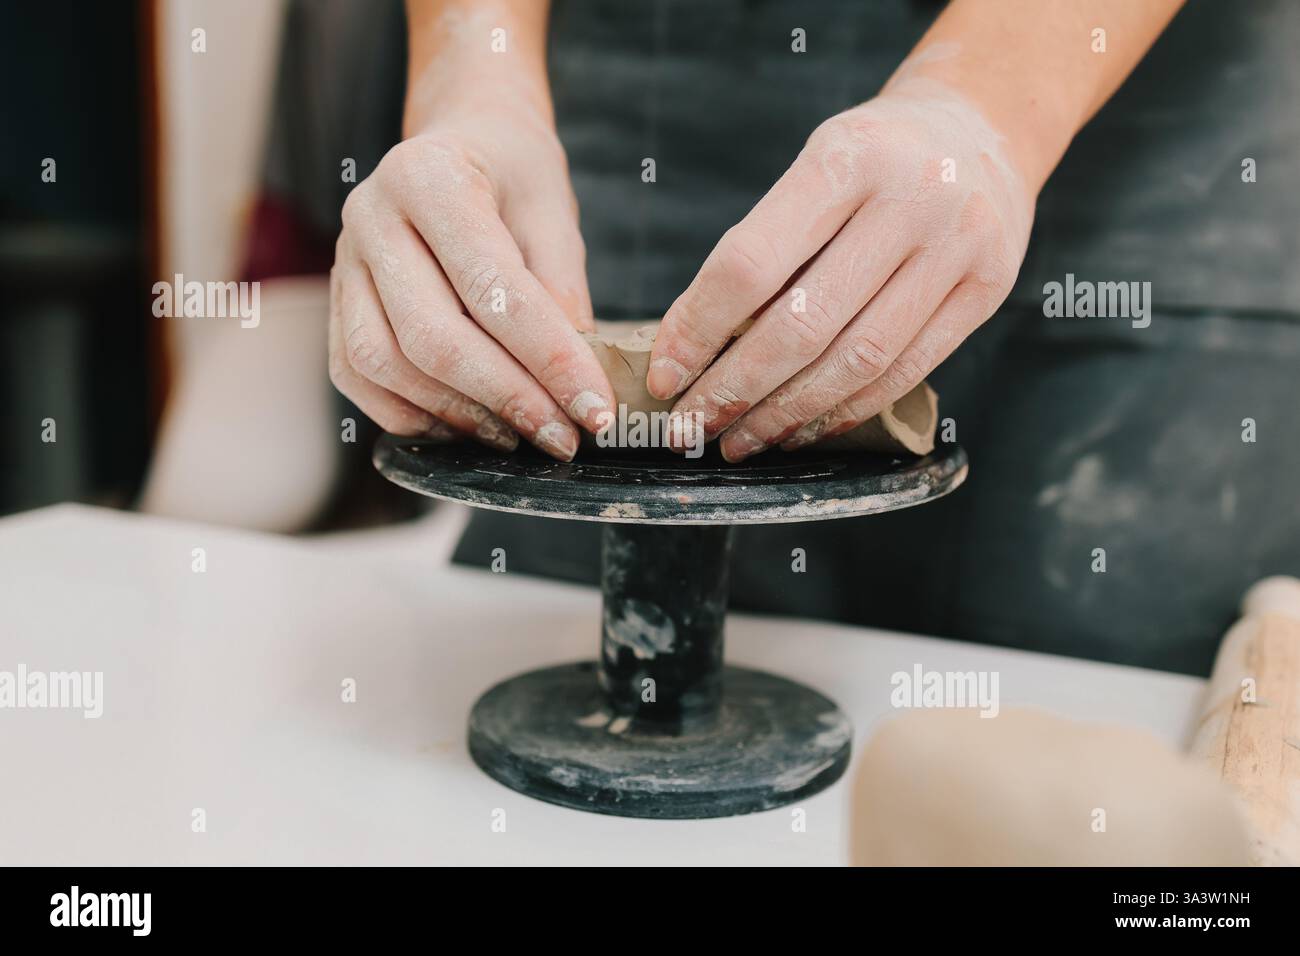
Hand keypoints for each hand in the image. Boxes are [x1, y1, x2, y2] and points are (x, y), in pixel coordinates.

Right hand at [328, 104, 615, 459]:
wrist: (459, 141)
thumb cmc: (512, 173)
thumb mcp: (555, 211)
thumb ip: (563, 289)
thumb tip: (574, 379)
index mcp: (428, 177)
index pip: (492, 288)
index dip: (550, 359)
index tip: (595, 406)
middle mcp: (370, 216)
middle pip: (430, 336)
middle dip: (507, 399)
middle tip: (563, 437)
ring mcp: (341, 261)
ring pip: (384, 364)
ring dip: (458, 414)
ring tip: (520, 434)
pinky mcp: (334, 301)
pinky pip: (357, 376)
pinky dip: (412, 414)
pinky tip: (467, 426)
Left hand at [649, 76, 1034, 460]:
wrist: (982, 126)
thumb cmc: (875, 156)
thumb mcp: (815, 165)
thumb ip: (765, 245)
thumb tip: (695, 348)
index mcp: (846, 158)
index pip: (752, 263)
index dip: (699, 329)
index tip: (666, 376)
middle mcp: (910, 199)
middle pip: (804, 324)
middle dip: (737, 389)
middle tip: (695, 426)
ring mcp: (959, 246)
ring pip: (859, 360)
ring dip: (790, 413)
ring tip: (745, 438)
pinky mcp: (989, 288)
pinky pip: (907, 370)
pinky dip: (849, 409)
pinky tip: (806, 428)